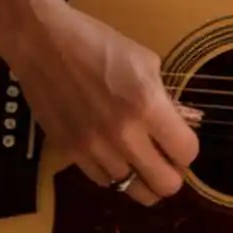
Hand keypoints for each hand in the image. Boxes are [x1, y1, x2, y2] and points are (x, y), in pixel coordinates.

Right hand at [0, 0, 199, 205]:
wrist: (44, 44)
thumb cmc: (100, 44)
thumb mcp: (147, 63)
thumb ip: (163, 98)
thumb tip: (173, 124)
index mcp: (147, 106)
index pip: (185, 152)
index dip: (188, 150)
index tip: (182, 142)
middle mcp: (123, 134)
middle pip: (164, 185)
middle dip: (172, 175)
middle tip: (167, 160)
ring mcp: (94, 148)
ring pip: (131, 189)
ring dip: (142, 176)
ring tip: (141, 159)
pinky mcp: (69, 152)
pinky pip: (102, 180)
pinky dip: (114, 174)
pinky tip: (116, 156)